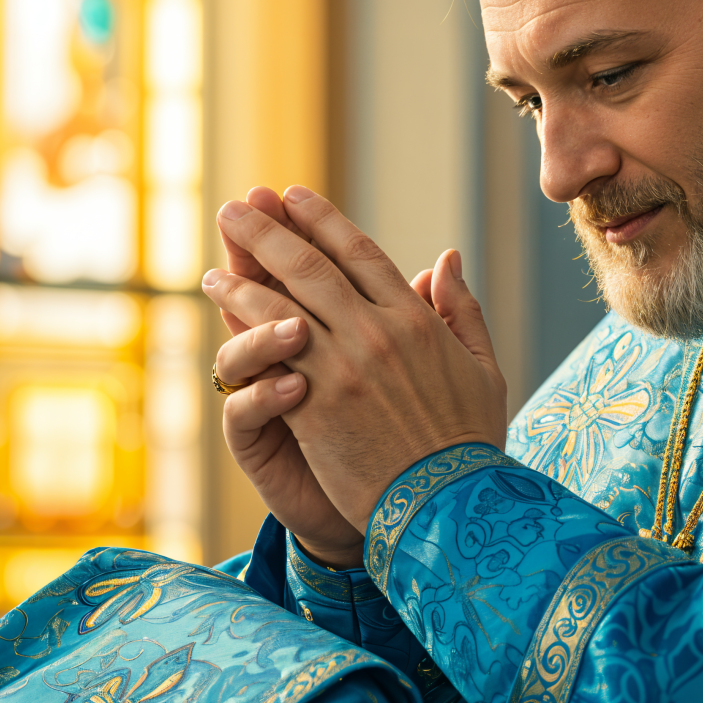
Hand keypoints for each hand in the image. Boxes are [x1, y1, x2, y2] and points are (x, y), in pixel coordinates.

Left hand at [204, 185, 507, 531]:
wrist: (449, 505)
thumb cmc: (470, 444)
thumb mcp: (484, 369)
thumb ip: (462, 310)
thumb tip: (446, 258)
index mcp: (418, 322)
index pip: (362, 254)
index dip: (324, 222)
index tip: (295, 197)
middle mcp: (379, 333)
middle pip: (313, 266)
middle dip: (271, 231)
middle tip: (239, 206)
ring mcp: (345, 367)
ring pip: (284, 301)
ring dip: (245, 271)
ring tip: (218, 252)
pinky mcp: (316, 404)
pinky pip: (270, 350)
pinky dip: (242, 318)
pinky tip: (221, 299)